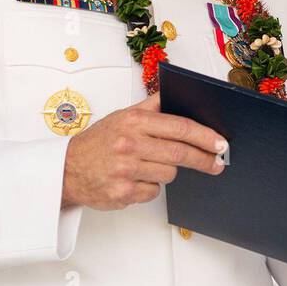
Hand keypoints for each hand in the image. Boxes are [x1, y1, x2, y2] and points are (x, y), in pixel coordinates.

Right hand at [60, 91, 226, 210]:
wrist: (66, 170)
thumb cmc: (98, 142)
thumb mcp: (122, 116)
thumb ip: (151, 106)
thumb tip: (177, 93)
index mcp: (133, 122)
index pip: (179, 127)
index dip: (205, 136)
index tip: (220, 143)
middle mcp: (129, 145)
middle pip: (180, 153)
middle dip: (204, 159)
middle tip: (217, 163)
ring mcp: (126, 170)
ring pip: (169, 174)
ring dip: (168, 171)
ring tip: (150, 165)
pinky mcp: (123, 193)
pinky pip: (154, 192)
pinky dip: (150, 187)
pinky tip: (136, 180)